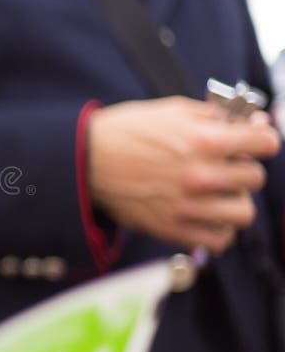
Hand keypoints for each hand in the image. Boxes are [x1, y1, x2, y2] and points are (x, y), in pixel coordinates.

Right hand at [88, 97, 280, 252]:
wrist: (85, 160)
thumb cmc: (125, 131)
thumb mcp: (171, 110)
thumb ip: (214, 116)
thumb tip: (251, 124)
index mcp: (203, 140)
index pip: (265, 143)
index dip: (262, 139)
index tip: (253, 141)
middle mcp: (199, 175)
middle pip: (254, 178)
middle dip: (243, 168)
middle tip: (225, 165)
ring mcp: (187, 205)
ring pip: (243, 213)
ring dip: (235, 202)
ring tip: (219, 195)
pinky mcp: (171, 228)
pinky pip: (218, 240)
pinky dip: (218, 230)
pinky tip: (207, 216)